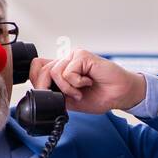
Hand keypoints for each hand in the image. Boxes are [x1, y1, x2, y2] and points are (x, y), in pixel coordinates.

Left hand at [28, 48, 146, 114]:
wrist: (120, 95)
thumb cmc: (101, 95)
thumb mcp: (71, 101)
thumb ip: (56, 95)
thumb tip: (40, 94)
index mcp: (62, 69)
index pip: (37, 67)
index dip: (38, 81)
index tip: (48, 94)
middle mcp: (66, 60)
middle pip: (41, 69)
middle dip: (48, 88)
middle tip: (65, 97)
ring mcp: (74, 56)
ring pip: (54, 72)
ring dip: (67, 88)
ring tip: (80, 92)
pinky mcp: (82, 55)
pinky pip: (68, 72)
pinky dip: (76, 83)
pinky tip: (88, 83)